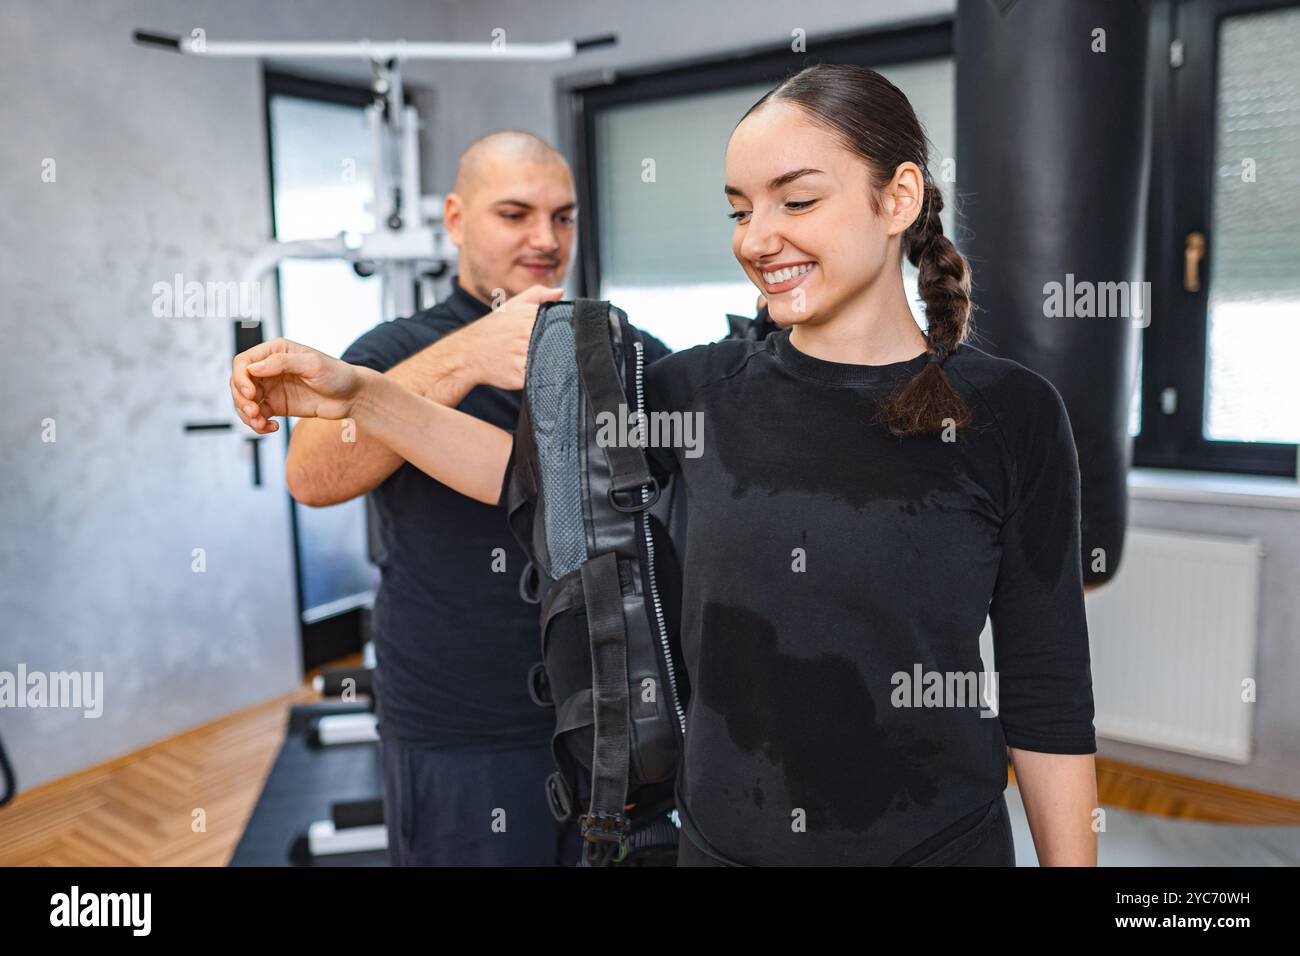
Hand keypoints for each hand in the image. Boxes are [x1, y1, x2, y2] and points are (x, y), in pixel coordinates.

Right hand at [230, 338, 368, 433]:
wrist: (352, 396)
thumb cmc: (337, 374)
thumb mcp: (313, 364)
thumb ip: (282, 363)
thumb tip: (253, 368)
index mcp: (275, 351)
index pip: (243, 363)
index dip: (240, 378)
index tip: (250, 394)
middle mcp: (268, 369)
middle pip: (238, 383)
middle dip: (240, 400)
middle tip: (254, 413)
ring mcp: (271, 388)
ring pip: (244, 402)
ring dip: (246, 415)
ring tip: (261, 424)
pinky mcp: (276, 406)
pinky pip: (257, 416)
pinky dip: (258, 424)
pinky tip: (272, 428)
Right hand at [458, 285, 564, 390]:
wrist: (467, 353)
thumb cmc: (492, 330)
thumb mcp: (513, 305)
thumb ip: (538, 295)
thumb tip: (560, 292)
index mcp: (530, 316)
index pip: (563, 322)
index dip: (567, 329)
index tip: (566, 333)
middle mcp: (527, 334)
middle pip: (561, 342)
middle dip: (562, 346)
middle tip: (554, 349)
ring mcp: (523, 356)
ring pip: (552, 361)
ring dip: (554, 363)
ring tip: (545, 360)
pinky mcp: (520, 375)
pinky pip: (541, 377)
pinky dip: (543, 376)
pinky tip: (537, 371)